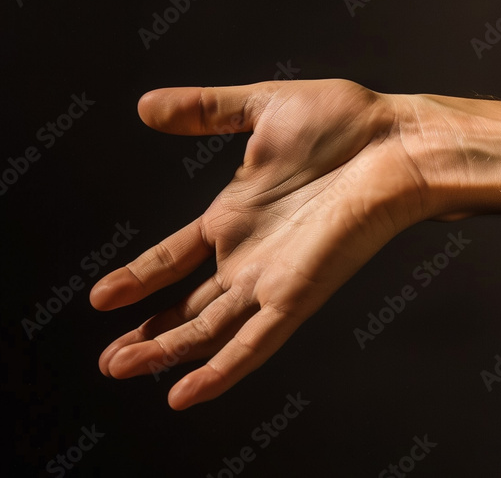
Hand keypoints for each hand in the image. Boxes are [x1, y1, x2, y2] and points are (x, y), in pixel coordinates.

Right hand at [90, 79, 429, 408]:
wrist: (397, 141)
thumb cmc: (347, 122)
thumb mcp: (260, 108)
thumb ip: (204, 110)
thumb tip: (147, 106)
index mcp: (238, 215)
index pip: (176, 258)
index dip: (140, 277)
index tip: (102, 297)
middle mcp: (252, 255)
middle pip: (191, 307)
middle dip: (150, 334)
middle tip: (110, 359)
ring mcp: (273, 279)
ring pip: (211, 331)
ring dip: (167, 353)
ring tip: (121, 368)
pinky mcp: (299, 294)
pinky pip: (253, 343)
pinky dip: (220, 370)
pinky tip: (183, 394)